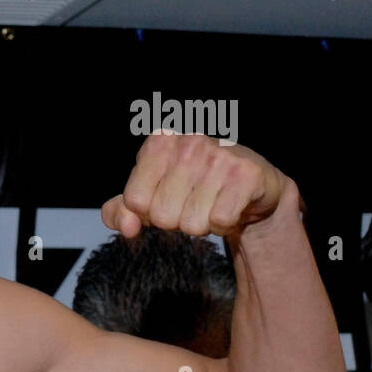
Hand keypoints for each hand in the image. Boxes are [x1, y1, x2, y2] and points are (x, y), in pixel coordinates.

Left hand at [101, 132, 289, 237]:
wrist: (250, 186)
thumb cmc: (190, 188)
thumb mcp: (148, 195)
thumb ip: (120, 211)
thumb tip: (127, 228)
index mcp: (158, 142)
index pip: (134, 201)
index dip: (149, 211)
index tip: (166, 197)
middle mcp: (188, 143)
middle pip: (162, 216)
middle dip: (176, 220)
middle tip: (193, 202)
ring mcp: (219, 156)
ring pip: (191, 224)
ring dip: (202, 224)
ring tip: (212, 203)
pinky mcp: (246, 175)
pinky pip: (219, 222)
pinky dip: (223, 225)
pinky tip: (229, 206)